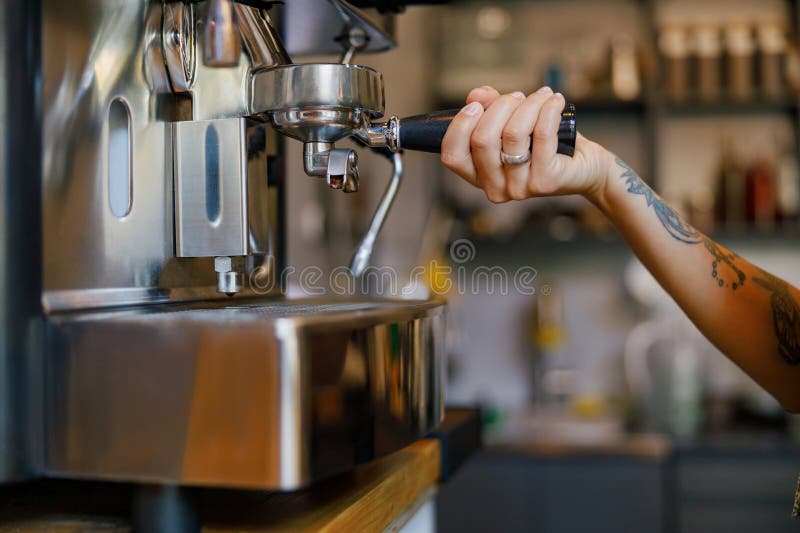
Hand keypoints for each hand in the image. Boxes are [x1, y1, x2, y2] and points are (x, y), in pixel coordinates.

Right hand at [440, 86, 612, 203]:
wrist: (584, 167)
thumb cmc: (545, 145)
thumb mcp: (512, 124)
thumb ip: (490, 109)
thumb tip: (476, 95)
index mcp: (479, 176)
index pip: (452, 156)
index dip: (459, 126)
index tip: (475, 104)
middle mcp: (495, 187)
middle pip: (482, 140)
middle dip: (500, 107)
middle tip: (517, 96)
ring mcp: (519, 188)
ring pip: (513, 134)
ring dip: (527, 105)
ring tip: (540, 96)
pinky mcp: (545, 182)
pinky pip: (541, 134)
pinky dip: (547, 109)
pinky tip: (554, 100)